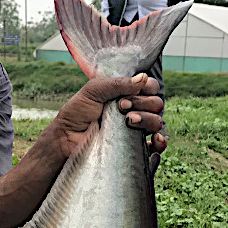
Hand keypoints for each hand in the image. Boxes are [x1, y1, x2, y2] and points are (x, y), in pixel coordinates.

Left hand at [50, 73, 165, 159]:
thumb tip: (143, 78)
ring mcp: (136, 130)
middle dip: (141, 103)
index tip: (127, 93)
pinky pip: (157, 146)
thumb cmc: (76, 114)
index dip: (145, 87)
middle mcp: (134, 110)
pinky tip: (155, 139)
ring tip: (128, 121)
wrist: (66, 141)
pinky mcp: (136, 149)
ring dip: (147, 119)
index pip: (149, 87)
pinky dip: (161, 142)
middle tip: (121, 107)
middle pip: (156, 103)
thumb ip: (117, 83)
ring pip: (157, 121)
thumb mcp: (92, 91)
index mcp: (126, 94)